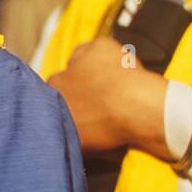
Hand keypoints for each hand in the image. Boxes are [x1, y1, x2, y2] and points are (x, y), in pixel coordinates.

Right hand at [48, 36, 171, 158]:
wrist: (139, 113)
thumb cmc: (111, 131)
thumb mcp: (81, 145)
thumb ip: (68, 136)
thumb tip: (69, 137)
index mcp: (51, 104)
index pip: (54, 103)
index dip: (71, 108)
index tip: (85, 114)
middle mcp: (58, 79)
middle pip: (67, 82)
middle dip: (80, 90)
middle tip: (101, 104)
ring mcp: (78, 60)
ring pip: (82, 64)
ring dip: (93, 73)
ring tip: (114, 90)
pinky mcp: (100, 46)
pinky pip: (102, 50)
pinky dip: (111, 58)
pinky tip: (122, 73)